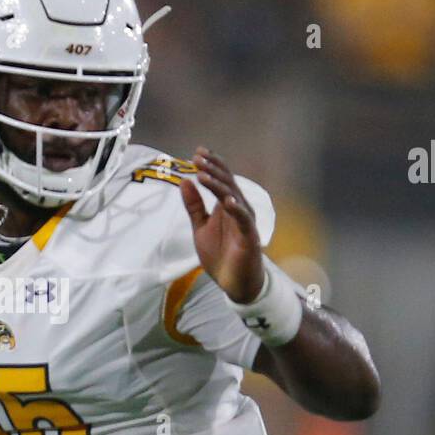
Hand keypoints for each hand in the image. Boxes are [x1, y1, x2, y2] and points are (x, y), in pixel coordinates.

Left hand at [179, 147, 264, 303]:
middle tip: (197, 157)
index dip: (211, 164)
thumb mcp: (201, 227)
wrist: (233, 283)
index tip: (197, 151)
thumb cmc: (220, 254)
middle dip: (213, 169)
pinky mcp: (250, 237)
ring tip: (204, 174)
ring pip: (234, 197)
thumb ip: (194, 206)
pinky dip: (237, 210)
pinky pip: (244, 220)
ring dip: (219, 185)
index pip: (221, 179)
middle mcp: (238, 209)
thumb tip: (184, 181)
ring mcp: (245, 222)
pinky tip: (228, 201)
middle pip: (227, 183)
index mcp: (227, 205)